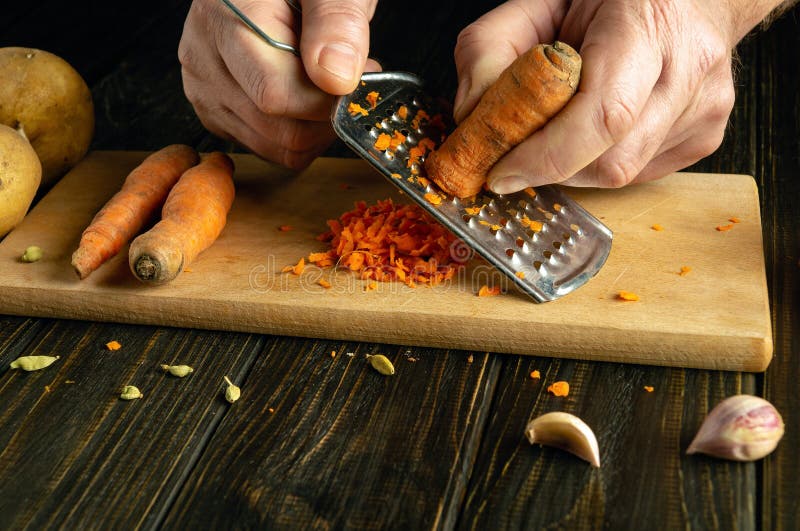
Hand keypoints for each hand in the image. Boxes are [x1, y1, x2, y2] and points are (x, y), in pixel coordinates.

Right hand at [179, 0, 378, 168]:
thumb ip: (336, 22)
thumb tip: (336, 77)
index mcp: (226, 19)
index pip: (278, 95)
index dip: (329, 99)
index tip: (359, 76)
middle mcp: (203, 59)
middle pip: (279, 131)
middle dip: (327, 117)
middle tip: (348, 81)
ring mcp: (204, 90)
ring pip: (276, 148)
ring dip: (315, 128)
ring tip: (325, 85)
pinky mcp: (214, 112)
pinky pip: (266, 148)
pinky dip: (296, 132)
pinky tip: (304, 95)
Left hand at [452, 0, 781, 189]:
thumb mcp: (538, 2)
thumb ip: (489, 49)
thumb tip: (472, 116)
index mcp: (648, 23)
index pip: (603, 114)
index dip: (546, 156)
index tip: (501, 172)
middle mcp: (689, 67)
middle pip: (612, 159)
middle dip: (550, 169)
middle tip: (514, 159)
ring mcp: (705, 107)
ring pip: (623, 174)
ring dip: (573, 167)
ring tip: (557, 130)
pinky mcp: (705, 137)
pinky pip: (639, 173)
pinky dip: (600, 162)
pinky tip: (594, 130)